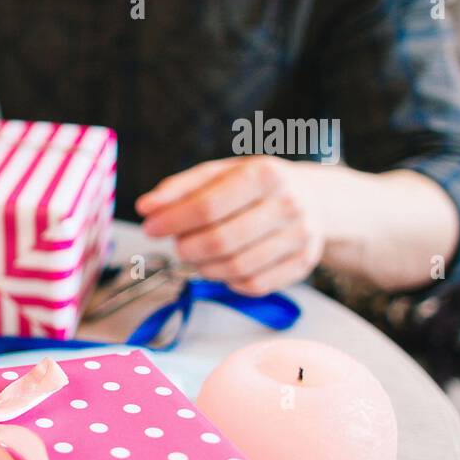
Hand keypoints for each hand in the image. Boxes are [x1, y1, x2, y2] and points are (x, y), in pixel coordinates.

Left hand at [135, 156, 326, 295]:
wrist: (313, 199)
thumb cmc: (254, 186)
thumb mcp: (218, 174)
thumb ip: (179, 189)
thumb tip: (146, 207)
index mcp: (265, 174)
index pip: (208, 206)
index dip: (172, 221)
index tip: (151, 228)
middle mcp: (288, 204)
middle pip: (221, 241)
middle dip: (187, 248)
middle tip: (178, 245)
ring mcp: (300, 237)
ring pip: (236, 268)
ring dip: (204, 268)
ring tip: (197, 255)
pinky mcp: (302, 263)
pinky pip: (254, 285)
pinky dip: (229, 281)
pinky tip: (223, 266)